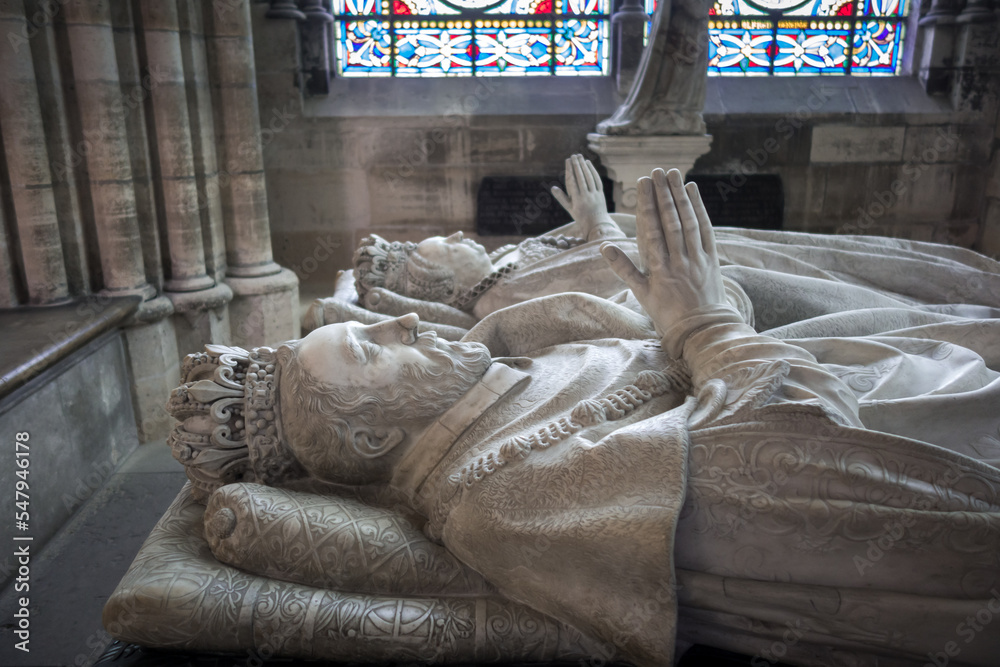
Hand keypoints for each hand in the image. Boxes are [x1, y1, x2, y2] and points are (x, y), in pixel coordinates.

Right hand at [551, 154, 621, 240]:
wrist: (596, 223)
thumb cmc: (580, 216)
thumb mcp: (569, 208)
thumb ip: (561, 197)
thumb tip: (553, 188)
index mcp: (577, 200)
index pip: (572, 182)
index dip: (570, 170)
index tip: (568, 161)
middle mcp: (586, 197)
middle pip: (581, 178)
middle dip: (577, 165)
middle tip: (574, 155)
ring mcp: (594, 195)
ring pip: (589, 178)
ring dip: (584, 166)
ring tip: (580, 157)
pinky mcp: (601, 193)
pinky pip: (597, 180)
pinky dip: (593, 171)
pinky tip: (588, 163)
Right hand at [600, 168, 725, 335]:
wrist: (701, 329)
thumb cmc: (667, 313)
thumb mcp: (642, 294)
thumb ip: (624, 269)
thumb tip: (604, 248)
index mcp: (659, 270)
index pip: (652, 231)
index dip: (647, 205)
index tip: (643, 184)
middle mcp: (679, 261)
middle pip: (671, 221)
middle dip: (663, 194)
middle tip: (657, 171)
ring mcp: (697, 259)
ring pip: (689, 222)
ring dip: (680, 196)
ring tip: (673, 175)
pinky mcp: (712, 259)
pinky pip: (705, 230)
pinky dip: (699, 209)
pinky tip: (692, 192)